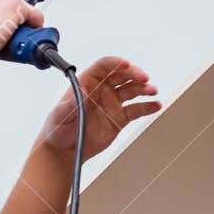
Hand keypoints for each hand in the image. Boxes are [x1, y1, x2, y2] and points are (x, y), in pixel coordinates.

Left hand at [38, 56, 161, 162]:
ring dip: (143, 89)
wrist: (64, 151)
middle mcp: (102, 90)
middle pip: (122, 75)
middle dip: (135, 74)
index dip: (116, 63)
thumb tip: (83, 91)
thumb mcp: (60, 114)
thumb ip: (72, 103)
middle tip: (144, 79)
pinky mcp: (119, 118)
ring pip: (132, 90)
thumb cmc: (58, 129)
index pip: (104, 66)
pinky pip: (136, 110)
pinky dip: (147, 107)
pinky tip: (155, 105)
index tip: (127, 65)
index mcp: (86, 83)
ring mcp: (112, 103)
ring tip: (152, 91)